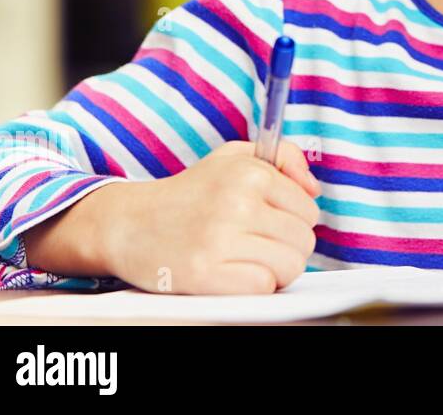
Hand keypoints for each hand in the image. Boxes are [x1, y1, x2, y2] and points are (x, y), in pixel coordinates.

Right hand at [102, 140, 320, 294]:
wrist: (128, 223)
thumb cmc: (190, 192)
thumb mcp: (234, 157)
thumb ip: (284, 157)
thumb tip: (314, 188)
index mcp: (250, 173)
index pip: (309, 210)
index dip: (294, 221)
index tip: (270, 222)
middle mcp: (238, 203)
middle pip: (304, 241)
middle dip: (288, 247)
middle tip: (259, 244)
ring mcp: (220, 239)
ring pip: (290, 266)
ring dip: (275, 269)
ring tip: (249, 259)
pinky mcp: (205, 273)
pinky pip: (263, 286)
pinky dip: (256, 285)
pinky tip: (235, 274)